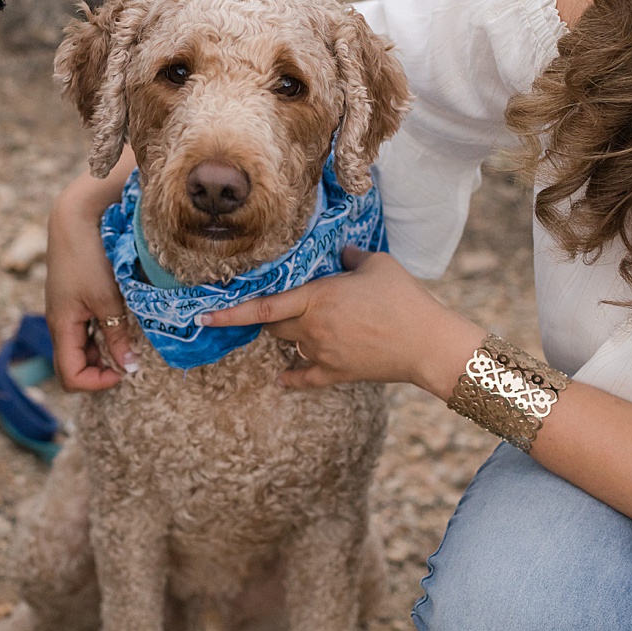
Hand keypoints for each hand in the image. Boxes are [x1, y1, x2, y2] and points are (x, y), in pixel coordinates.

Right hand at [46, 151, 138, 390]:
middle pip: (72, 365)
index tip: (124, 373)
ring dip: (102, 352)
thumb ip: (117, 336)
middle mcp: (59, 323)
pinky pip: (83, 329)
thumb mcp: (108, 300)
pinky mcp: (72, 298)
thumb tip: (128, 367)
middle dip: (100, 370)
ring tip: (128, 341)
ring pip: (79, 347)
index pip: (70, 376)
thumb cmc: (90, 257)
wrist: (75, 217)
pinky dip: (100, 335)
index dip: (96, 383)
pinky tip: (120, 322)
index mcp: (61, 327)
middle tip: (128, 361)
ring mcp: (65, 310)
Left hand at [201, 246, 479, 392]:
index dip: (229, 312)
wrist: (427, 343)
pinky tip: (283, 377)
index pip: (262, 305)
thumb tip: (341, 253)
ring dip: (290, 335)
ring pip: (290, 345)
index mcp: (317, 297)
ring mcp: (322, 353)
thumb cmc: (404, 299)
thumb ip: (351, 256)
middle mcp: (312, 328)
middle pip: (273, 324)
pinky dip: (292, 376)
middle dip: (271, 315)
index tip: (203, 316)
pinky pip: (304, 377)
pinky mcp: (336, 374)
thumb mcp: (376, 264)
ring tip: (306, 325)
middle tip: (283, 304)